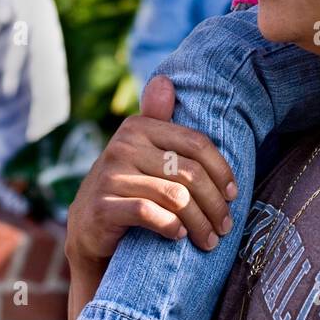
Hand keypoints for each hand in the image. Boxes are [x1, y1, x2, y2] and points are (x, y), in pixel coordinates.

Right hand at [66, 75, 238, 266]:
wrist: (86, 229)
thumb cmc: (127, 188)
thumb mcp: (142, 151)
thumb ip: (157, 119)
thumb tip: (165, 80)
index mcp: (138, 127)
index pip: (196, 144)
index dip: (221, 170)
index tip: (233, 195)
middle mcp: (123, 146)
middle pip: (190, 173)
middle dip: (214, 203)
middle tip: (225, 226)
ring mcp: (111, 177)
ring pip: (176, 197)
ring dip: (200, 223)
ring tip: (210, 239)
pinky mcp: (103, 207)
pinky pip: (150, 213)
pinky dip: (171, 227)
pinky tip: (179, 236)